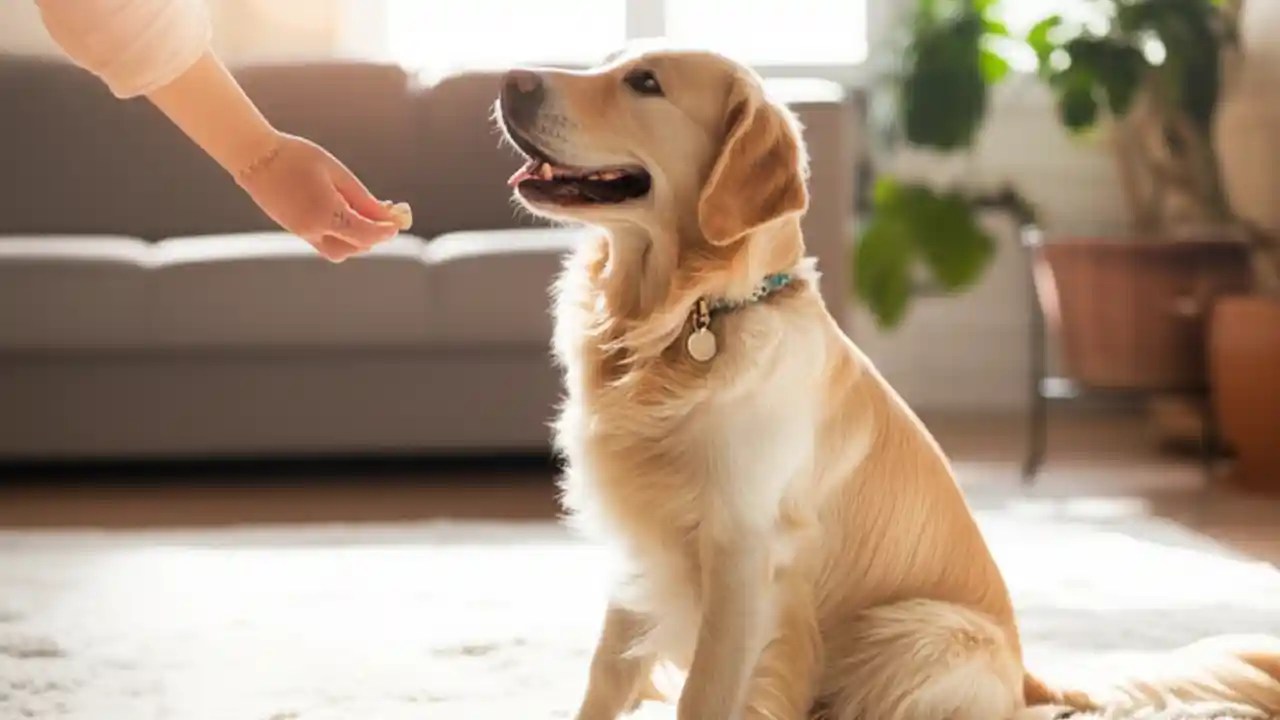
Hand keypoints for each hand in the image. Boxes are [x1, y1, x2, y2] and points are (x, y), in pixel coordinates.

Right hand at [236, 133, 402, 261]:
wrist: (254, 156)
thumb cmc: (297, 157)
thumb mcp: (336, 173)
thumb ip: (362, 199)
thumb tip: (387, 215)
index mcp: (326, 215)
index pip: (367, 234)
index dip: (386, 230)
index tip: (398, 221)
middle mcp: (313, 230)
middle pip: (355, 247)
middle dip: (373, 235)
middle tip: (385, 215)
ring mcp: (301, 233)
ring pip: (339, 251)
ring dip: (357, 239)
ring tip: (364, 213)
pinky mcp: (294, 229)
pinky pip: (324, 243)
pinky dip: (341, 236)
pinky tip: (345, 214)